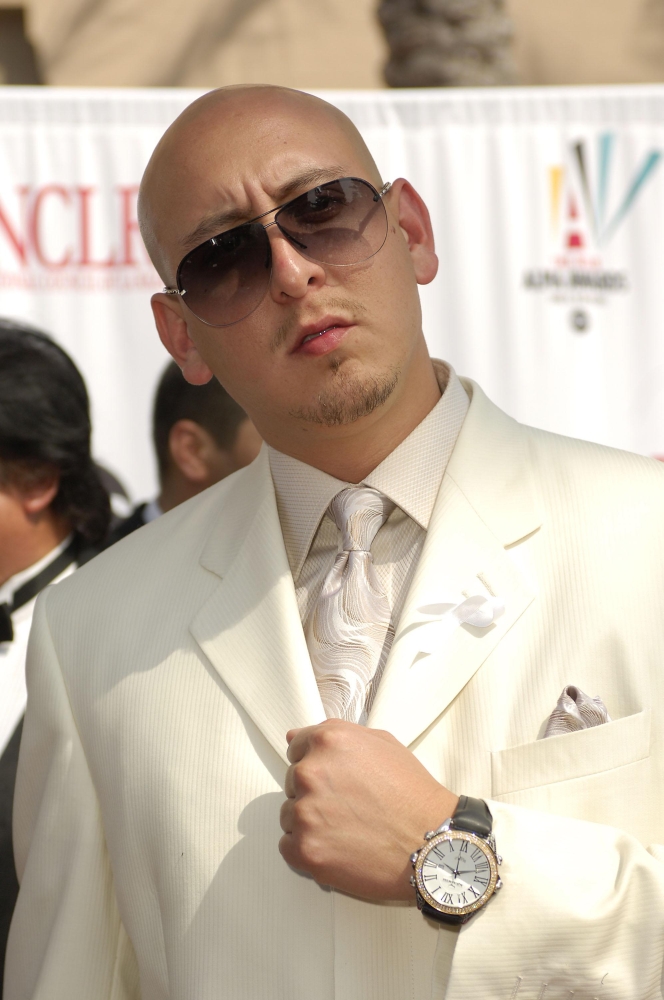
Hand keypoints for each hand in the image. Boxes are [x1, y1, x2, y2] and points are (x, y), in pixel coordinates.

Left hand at [279, 719, 457, 900]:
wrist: (431, 844)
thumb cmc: (412, 794)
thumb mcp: (383, 744)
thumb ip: (336, 734)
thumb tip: (294, 737)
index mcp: (329, 741)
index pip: (296, 748)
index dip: (316, 763)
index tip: (335, 779)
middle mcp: (311, 772)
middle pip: (292, 782)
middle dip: (315, 793)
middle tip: (349, 807)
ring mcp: (305, 812)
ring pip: (289, 814)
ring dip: (310, 822)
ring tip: (347, 829)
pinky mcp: (305, 849)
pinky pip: (288, 845)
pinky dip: (308, 849)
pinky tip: (338, 848)